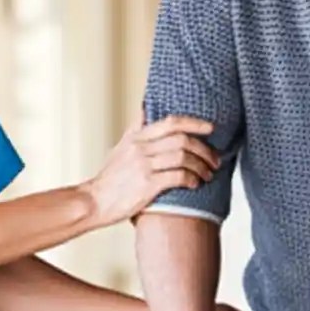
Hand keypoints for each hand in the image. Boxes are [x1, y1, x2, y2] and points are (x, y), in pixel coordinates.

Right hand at [81, 107, 219, 226]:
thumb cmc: (110, 178)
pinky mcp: (147, 185)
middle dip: (204, 149)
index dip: (194, 123)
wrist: (94, 201)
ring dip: (201, 166)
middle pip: (181, 140)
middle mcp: (141, 148)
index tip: (211, 128)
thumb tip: (144, 109)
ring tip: (208, 174)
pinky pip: (177, 177)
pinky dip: (191, 179)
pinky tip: (195, 184)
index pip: (171, 123)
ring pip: (182, 158)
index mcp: (136, 138)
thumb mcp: (120, 147)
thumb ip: (135, 129)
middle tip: (214, 159)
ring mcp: (143, 166)